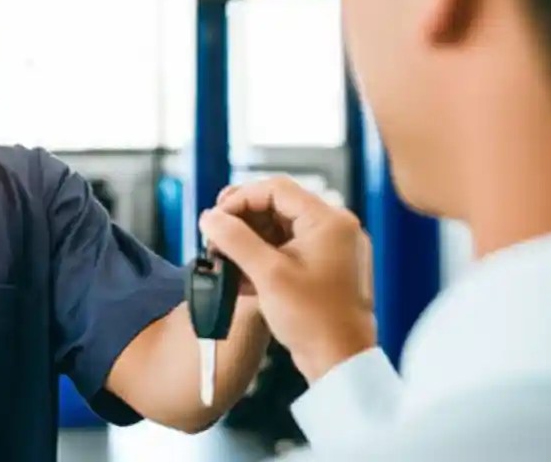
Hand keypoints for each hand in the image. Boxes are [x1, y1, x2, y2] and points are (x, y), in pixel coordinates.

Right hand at [199, 177, 376, 382]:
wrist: (340, 361)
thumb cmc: (315, 320)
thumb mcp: (268, 274)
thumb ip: (235, 240)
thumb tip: (209, 217)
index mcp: (329, 221)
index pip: (276, 189)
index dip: (240, 199)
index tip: (216, 218)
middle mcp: (335, 229)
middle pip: (277, 206)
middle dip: (242, 221)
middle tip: (216, 234)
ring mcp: (332, 249)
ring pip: (280, 229)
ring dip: (248, 240)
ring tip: (223, 257)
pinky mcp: (325, 268)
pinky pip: (288, 250)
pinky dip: (262, 257)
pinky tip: (239, 273)